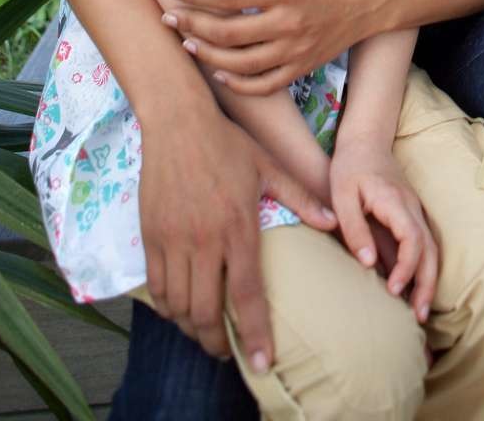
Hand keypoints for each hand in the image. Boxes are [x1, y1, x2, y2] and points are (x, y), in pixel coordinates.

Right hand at [139, 91, 336, 366]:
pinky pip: (157, 288)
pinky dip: (168, 308)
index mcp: (238, 226)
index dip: (255, 334)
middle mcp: (205, 239)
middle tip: (229, 354)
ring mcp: (174, 239)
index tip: (261, 363)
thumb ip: (301, 198)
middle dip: (218, 344)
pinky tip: (180, 310)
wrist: (178, 121)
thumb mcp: (269, 166)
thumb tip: (332, 223)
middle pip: (207, 312)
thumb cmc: (227, 142)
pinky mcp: (151, 236)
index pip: (247, 294)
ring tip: (206, 334)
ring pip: (179, 307)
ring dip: (192, 330)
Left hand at [164, 0, 378, 93]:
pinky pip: (264, 84)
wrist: (368, 2)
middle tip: (168, 18)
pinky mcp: (301, 68)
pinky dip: (238, 83)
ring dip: (208, 54)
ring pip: (240, 62)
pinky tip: (219, 72)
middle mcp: (287, 23)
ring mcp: (294, 50)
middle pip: (228, 31)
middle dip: (192, 25)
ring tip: (187, 43)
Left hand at [329, 136, 437, 324]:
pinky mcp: (412, 214)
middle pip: (430, 249)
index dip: (407, 268)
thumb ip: (354, 229)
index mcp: (395, 201)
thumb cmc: (349, 166)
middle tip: (419, 317)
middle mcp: (412, 207)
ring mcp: (415, 210)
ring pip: (432, 248)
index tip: (394, 290)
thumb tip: (369, 264)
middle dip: (427, 284)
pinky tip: (416, 288)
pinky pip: (425, 244)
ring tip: (421, 311)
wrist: (365, 140)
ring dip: (429, 280)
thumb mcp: (342, 195)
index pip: (412, 238)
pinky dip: (425, 268)